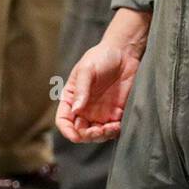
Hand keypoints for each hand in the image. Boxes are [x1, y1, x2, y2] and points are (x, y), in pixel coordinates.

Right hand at [56, 8, 151, 142]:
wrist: (124, 52)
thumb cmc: (101, 56)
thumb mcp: (87, 69)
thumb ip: (82, 89)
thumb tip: (76, 110)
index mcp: (71, 98)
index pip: (63, 120)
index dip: (67, 131)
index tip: (76, 136)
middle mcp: (83, 108)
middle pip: (79, 132)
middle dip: (87, 136)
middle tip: (98, 130)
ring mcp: (99, 112)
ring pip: (95, 134)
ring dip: (101, 136)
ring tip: (111, 127)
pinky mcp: (115, 113)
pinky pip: (111, 130)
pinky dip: (113, 133)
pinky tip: (117, 126)